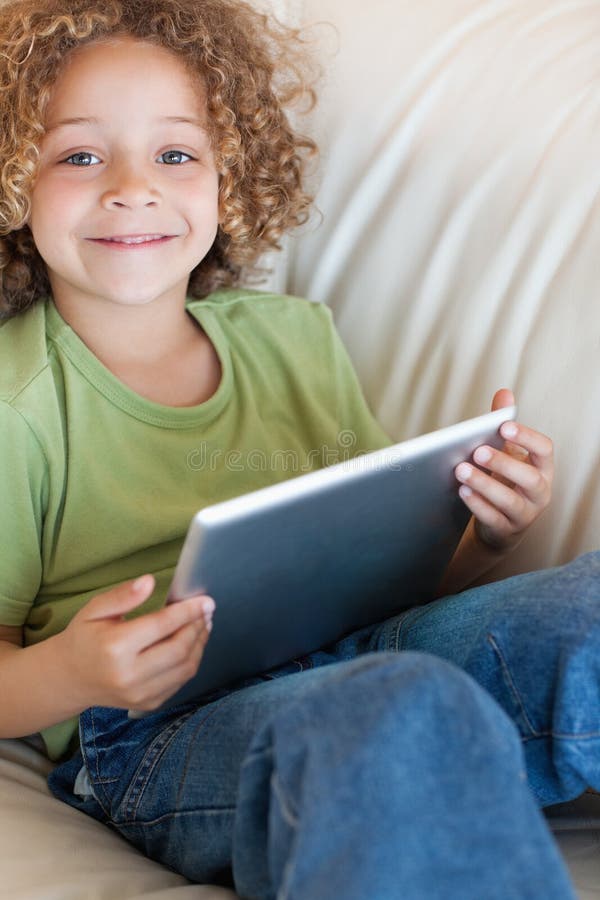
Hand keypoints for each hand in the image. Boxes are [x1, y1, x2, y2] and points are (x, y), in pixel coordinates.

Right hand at [57, 575, 213, 711]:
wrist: (69, 678)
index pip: (162, 626)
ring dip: (200, 644)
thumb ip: (123, 595)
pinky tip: (191, 643)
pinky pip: (181, 682)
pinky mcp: (148, 704)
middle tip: (206, 610)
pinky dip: (191, 660)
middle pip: (179, 649)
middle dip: (198, 626)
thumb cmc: (84, 638)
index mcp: (115, 648)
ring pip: (186, 668)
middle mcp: (129, 675)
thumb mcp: (95, 609)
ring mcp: (140, 694)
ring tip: (202, 624)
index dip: (188, 611)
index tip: (206, 600)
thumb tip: (150, 581)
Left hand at [454, 389, 553, 552]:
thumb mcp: (506, 452)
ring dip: (485, 484)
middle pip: (529, 477)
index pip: (544, 449)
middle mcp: (540, 491)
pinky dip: (477, 505)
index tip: (504, 426)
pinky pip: (494, 519)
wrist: (500, 522)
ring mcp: (526, 513)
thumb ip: (504, 425)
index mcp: (542, 467)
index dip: (526, 437)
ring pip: (510, 501)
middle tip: (477, 451)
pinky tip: (462, 491)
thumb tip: (504, 393)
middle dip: (503, 463)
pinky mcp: (508, 530)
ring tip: (461, 470)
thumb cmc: (505, 479)